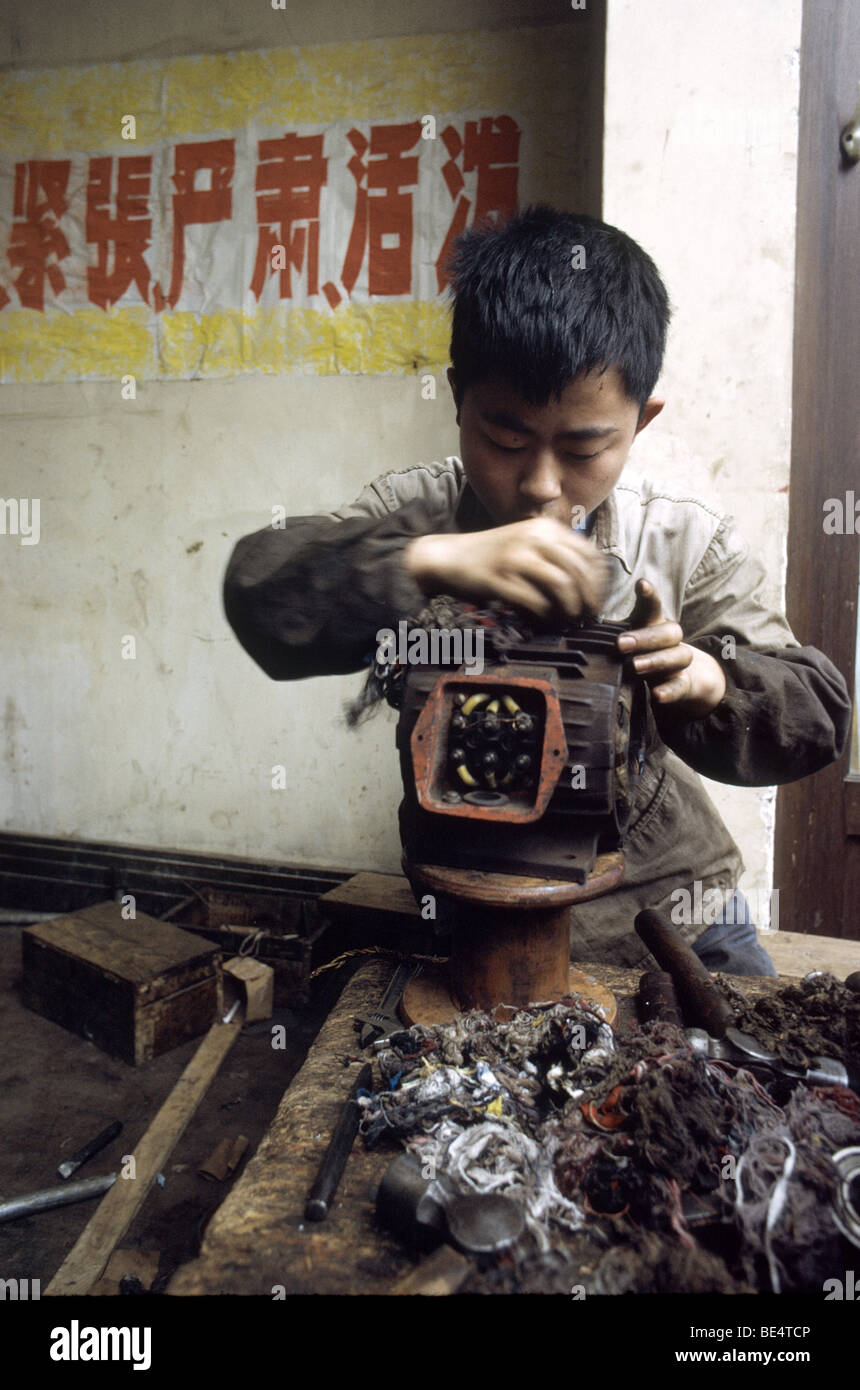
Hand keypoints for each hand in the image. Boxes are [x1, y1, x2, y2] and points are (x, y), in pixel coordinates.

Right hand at [405, 517, 607, 620]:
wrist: (448, 556)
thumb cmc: (491, 554)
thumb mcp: (526, 540)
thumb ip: (554, 550)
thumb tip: (589, 573)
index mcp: (544, 528)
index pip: (588, 553)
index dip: (599, 580)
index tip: (599, 597)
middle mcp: (533, 538)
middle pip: (578, 569)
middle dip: (590, 597)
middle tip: (590, 614)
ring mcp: (515, 557)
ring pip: (561, 584)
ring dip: (571, 607)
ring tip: (571, 618)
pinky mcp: (500, 579)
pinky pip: (534, 600)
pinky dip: (546, 614)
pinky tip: (547, 620)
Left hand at [618, 579, 726, 720]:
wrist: (676, 681)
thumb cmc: (642, 655)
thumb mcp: (626, 642)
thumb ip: (607, 635)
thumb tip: (576, 624)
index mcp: (654, 625)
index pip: (653, 607)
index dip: (649, 595)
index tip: (641, 584)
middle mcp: (670, 642)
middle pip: (669, 632)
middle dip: (645, 637)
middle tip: (621, 643)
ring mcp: (678, 663)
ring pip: (679, 656)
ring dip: (656, 660)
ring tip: (634, 666)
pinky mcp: (682, 685)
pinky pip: (680, 687)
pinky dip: (669, 691)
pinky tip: (657, 695)